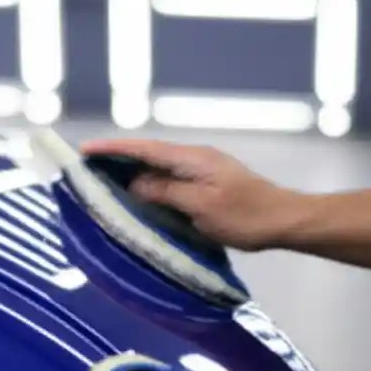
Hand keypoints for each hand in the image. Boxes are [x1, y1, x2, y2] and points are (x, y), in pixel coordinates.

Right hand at [80, 139, 310, 250]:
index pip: (145, 149)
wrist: (286, 220)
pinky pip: (169, 179)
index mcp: (192, 159)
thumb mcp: (201, 206)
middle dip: (117, 158)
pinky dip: (149, 183)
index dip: (113, 149)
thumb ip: (165, 191)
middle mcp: (195, 158)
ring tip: (104, 181)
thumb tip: (135, 184)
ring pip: (158, 167)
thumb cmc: (246, 215)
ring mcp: (203, 170)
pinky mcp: (207, 184)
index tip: (84, 149)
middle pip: (149, 154)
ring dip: (132, 172)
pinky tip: (139, 195)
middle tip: (86, 167)